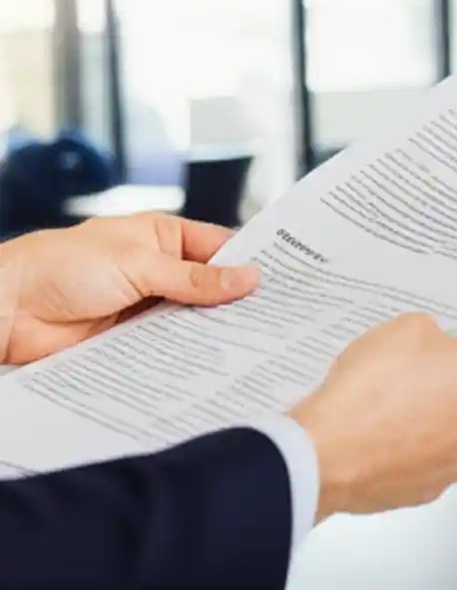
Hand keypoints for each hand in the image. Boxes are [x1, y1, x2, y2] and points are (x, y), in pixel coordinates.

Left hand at [0, 213, 259, 364]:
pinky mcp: (135, 340)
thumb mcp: (137, 263)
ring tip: (256, 346)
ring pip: (194, 320)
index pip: (220, 248)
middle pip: (212, 288)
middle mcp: (159, 270)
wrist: (7, 309)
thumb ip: (194, 278)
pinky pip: (172, 347)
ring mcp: (148, 306)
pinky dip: (189, 355)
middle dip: (238, 302)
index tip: (283, 282)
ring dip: (215, 331)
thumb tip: (247, 278)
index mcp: (162, 237)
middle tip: (277, 320)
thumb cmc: (61, 266)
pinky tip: (215, 364)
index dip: (250, 263)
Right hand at [287, 314, 456, 520]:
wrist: (331, 453)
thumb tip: (434, 347)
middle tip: (422, 369)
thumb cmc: (375, 387)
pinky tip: (382, 434)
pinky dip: (414, 447)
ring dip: (438, 417)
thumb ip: (436, 334)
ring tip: (394, 403)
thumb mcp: (407, 328)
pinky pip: (432, 459)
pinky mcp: (433, 489)